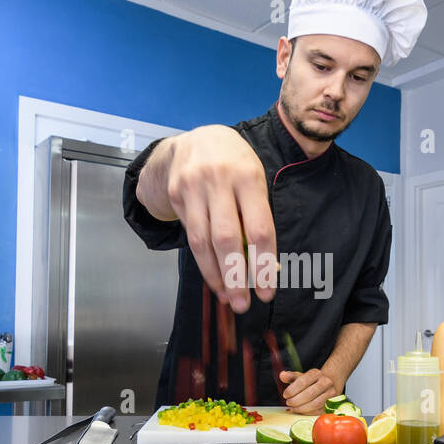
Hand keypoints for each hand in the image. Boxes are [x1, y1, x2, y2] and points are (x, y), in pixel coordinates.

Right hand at [139, 125, 276, 312]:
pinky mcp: (176, 196)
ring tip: (228, 298)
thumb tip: (267, 267)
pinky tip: (214, 279)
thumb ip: (259, 219)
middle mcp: (218, 181)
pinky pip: (191, 236)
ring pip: (203, 242)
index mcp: (247, 177)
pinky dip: (203, 263)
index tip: (267, 290)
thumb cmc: (236, 166)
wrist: (198, 139)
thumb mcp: (255, 182)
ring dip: (216, 276)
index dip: (263, 263)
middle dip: (236, 276)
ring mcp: (193, 188)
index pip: (259, 228)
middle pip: (226, 239)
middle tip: (244, 304)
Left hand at [279, 368, 341, 414]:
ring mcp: (331, 393)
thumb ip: (291, 376)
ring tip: (293, 408)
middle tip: (288, 403)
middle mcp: (326, 382)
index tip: (285, 395)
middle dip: (296, 400)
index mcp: (316, 373)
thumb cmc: (311, 382)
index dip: (292, 390)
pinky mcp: (332, 404)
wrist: (329, 383)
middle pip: (309, 394)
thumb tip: (282, 375)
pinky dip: (308, 413)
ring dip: (301, 408)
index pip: (303, 381)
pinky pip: (319, 411)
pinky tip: (301, 411)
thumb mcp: (300, 376)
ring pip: (315, 404)